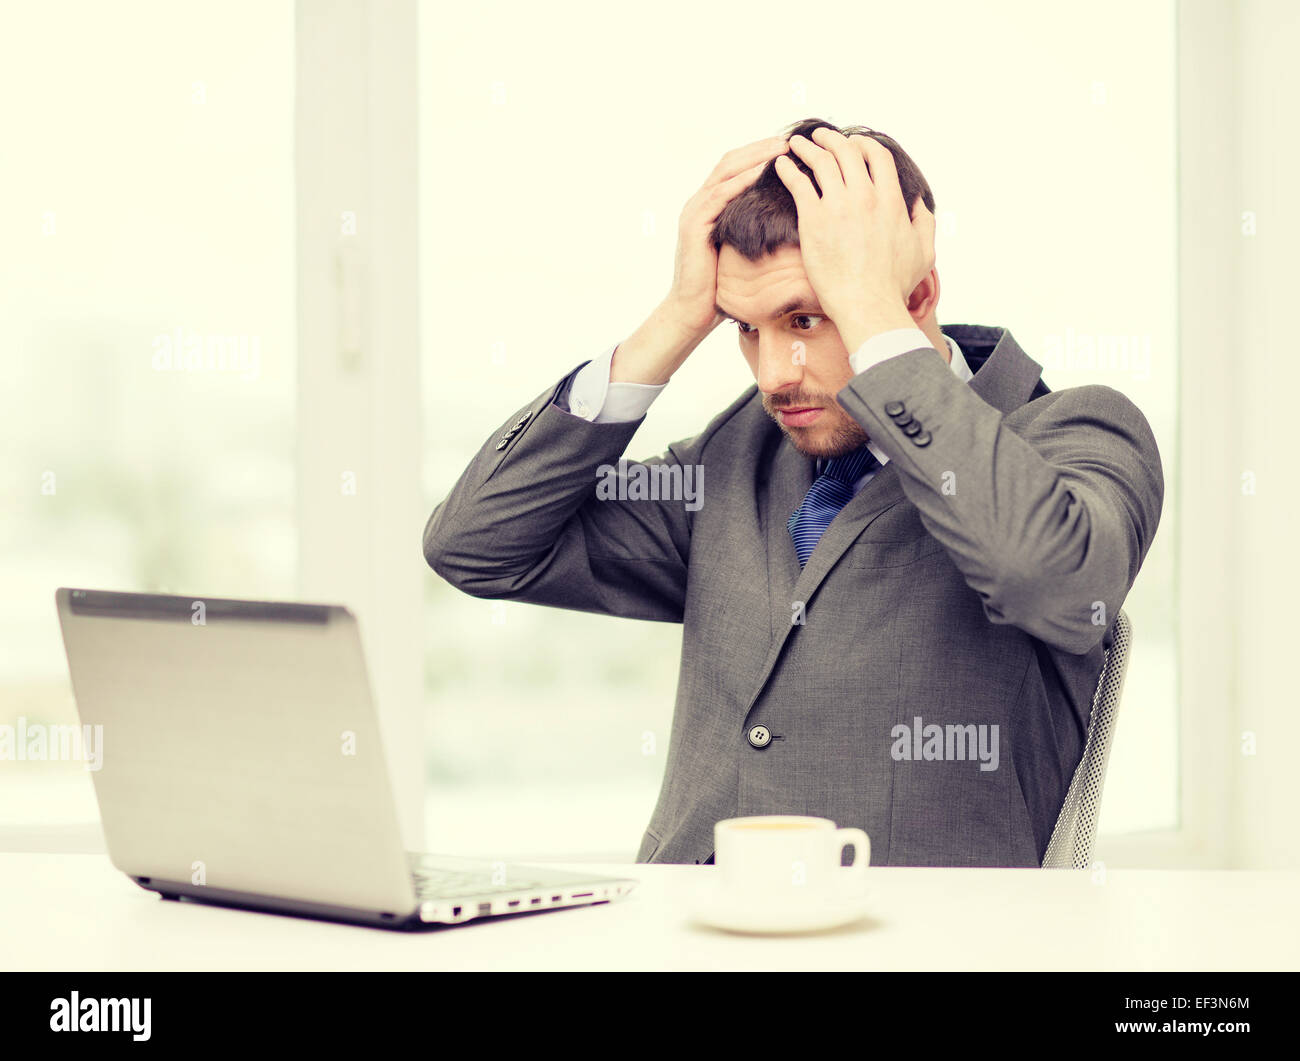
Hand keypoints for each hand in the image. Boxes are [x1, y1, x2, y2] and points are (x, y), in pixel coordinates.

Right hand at [662, 135, 790, 336]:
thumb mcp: (741, 249)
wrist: (693, 311)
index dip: (759, 153)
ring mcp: (694, 212)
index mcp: (709, 206)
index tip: (788, 147)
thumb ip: (752, 228)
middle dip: (759, 148)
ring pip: (725, 172)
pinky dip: (740, 181)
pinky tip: (761, 172)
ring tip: (780, 150)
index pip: (734, 168)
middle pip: (730, 162)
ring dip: (754, 158)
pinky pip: (719, 196)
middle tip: (788, 140)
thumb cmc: (720, 287)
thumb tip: (786, 219)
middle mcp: (699, 203)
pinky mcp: (694, 226)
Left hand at [773, 127, 935, 320]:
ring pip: (821, 162)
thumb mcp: (923, 252)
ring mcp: (838, 206)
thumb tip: (918, 204)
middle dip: (832, 139)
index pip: (877, 156)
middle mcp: (866, 197)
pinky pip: (798, 184)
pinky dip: (788, 170)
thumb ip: (924, 223)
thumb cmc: (894, 286)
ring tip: (796, 143)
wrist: (867, 305)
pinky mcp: (814, 220)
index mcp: (891, 200)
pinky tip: (780, 165)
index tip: (853, 144)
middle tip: (819, 136)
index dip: (864, 144)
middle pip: (847, 151)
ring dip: (808, 147)